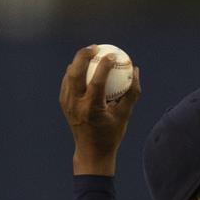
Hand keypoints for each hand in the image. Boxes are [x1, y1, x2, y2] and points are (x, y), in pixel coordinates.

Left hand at [59, 45, 142, 175]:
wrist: (91, 152)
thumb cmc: (112, 133)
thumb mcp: (125, 114)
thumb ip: (132, 92)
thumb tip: (136, 70)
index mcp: (92, 108)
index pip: (97, 80)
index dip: (105, 64)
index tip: (113, 55)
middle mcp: (76, 105)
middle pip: (76, 72)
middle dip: (84, 55)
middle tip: (96, 47)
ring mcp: (67, 104)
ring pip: (69, 75)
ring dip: (78, 61)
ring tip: (90, 53)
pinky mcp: (63, 103)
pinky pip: (67, 82)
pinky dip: (75, 72)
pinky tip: (83, 66)